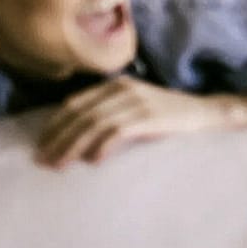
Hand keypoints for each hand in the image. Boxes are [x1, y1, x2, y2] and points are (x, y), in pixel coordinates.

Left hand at [35, 75, 246, 167]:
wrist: (204, 113)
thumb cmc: (167, 114)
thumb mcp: (134, 106)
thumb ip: (110, 112)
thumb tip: (79, 136)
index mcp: (116, 84)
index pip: (76, 102)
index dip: (55, 123)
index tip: (42, 143)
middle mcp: (123, 89)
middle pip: (80, 113)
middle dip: (58, 137)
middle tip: (42, 159)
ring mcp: (137, 102)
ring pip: (94, 123)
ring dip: (73, 145)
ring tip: (59, 164)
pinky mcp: (150, 116)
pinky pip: (118, 130)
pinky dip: (102, 145)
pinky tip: (94, 161)